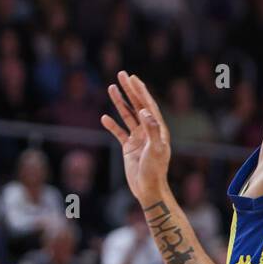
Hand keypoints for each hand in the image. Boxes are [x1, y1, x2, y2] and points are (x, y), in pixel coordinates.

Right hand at [100, 70, 171, 202]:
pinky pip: (119, 132)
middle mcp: (149, 131)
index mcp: (158, 129)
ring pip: (127, 116)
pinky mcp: (129, 147)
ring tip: (111, 87)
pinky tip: (104, 117)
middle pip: (138, 105)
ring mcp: (138, 138)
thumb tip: (145, 111)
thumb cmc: (155, 170)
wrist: (148, 189)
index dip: (141, 90)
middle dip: (130, 90)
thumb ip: (151, 130)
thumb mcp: (155, 149)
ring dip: (119, 102)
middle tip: (122, 74)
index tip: (133, 77)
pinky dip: (112, 125)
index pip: (148, 105)